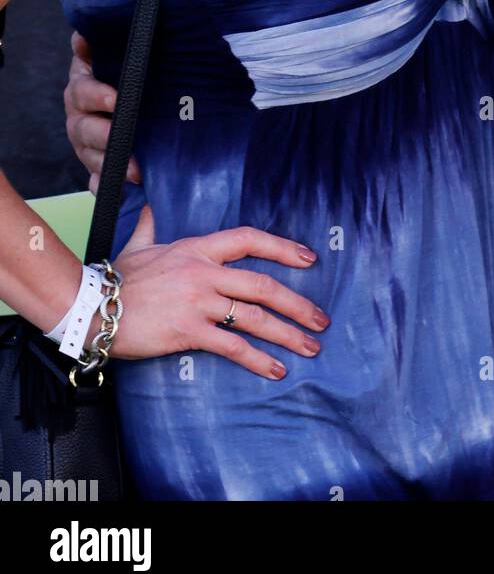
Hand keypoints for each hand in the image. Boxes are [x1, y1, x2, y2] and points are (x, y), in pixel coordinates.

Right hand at [65, 30, 137, 191]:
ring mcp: (87, 146)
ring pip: (92, 157)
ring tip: (134, 171)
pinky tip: (119, 189)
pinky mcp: (98, 167)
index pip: (83, 92)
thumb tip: (83, 34)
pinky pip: (97, 182)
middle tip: (124, 139)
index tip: (116, 99)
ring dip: (110, 165)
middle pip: (84, 129)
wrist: (129, 98)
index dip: (97, 95)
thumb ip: (98, 44)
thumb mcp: (112, 54)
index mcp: (82, 89)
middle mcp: (79, 118)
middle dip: (105, 136)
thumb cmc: (122, 73)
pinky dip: (105, 186)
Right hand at [109, 203, 328, 378]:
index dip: (282, 247)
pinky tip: (276, 370)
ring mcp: (198, 302)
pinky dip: (258, 359)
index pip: (249, 239)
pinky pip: (232, 346)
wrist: (91, 308)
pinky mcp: (188, 331)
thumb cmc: (116, 279)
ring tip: (310, 347)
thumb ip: (151, 225)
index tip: (309, 258)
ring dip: (288, 333)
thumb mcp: (138, 245)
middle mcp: (203, 272)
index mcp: (197, 248)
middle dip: (298, 303)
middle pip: (262, 284)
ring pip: (254, 316)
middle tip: (321, 319)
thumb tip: (152, 203)